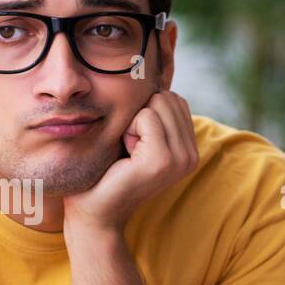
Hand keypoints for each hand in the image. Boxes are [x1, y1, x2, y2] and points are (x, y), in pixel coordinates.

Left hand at [63, 89, 198, 232]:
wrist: (93, 210)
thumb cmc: (106, 172)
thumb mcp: (136, 137)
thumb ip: (153, 113)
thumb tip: (153, 74)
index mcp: (189, 149)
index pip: (174, 99)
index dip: (145, 113)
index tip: (133, 144)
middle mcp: (191, 155)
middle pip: (167, 97)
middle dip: (140, 115)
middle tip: (128, 149)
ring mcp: (180, 159)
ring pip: (158, 103)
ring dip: (133, 122)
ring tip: (127, 152)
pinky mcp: (162, 160)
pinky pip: (145, 117)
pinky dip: (128, 129)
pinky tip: (124, 155)